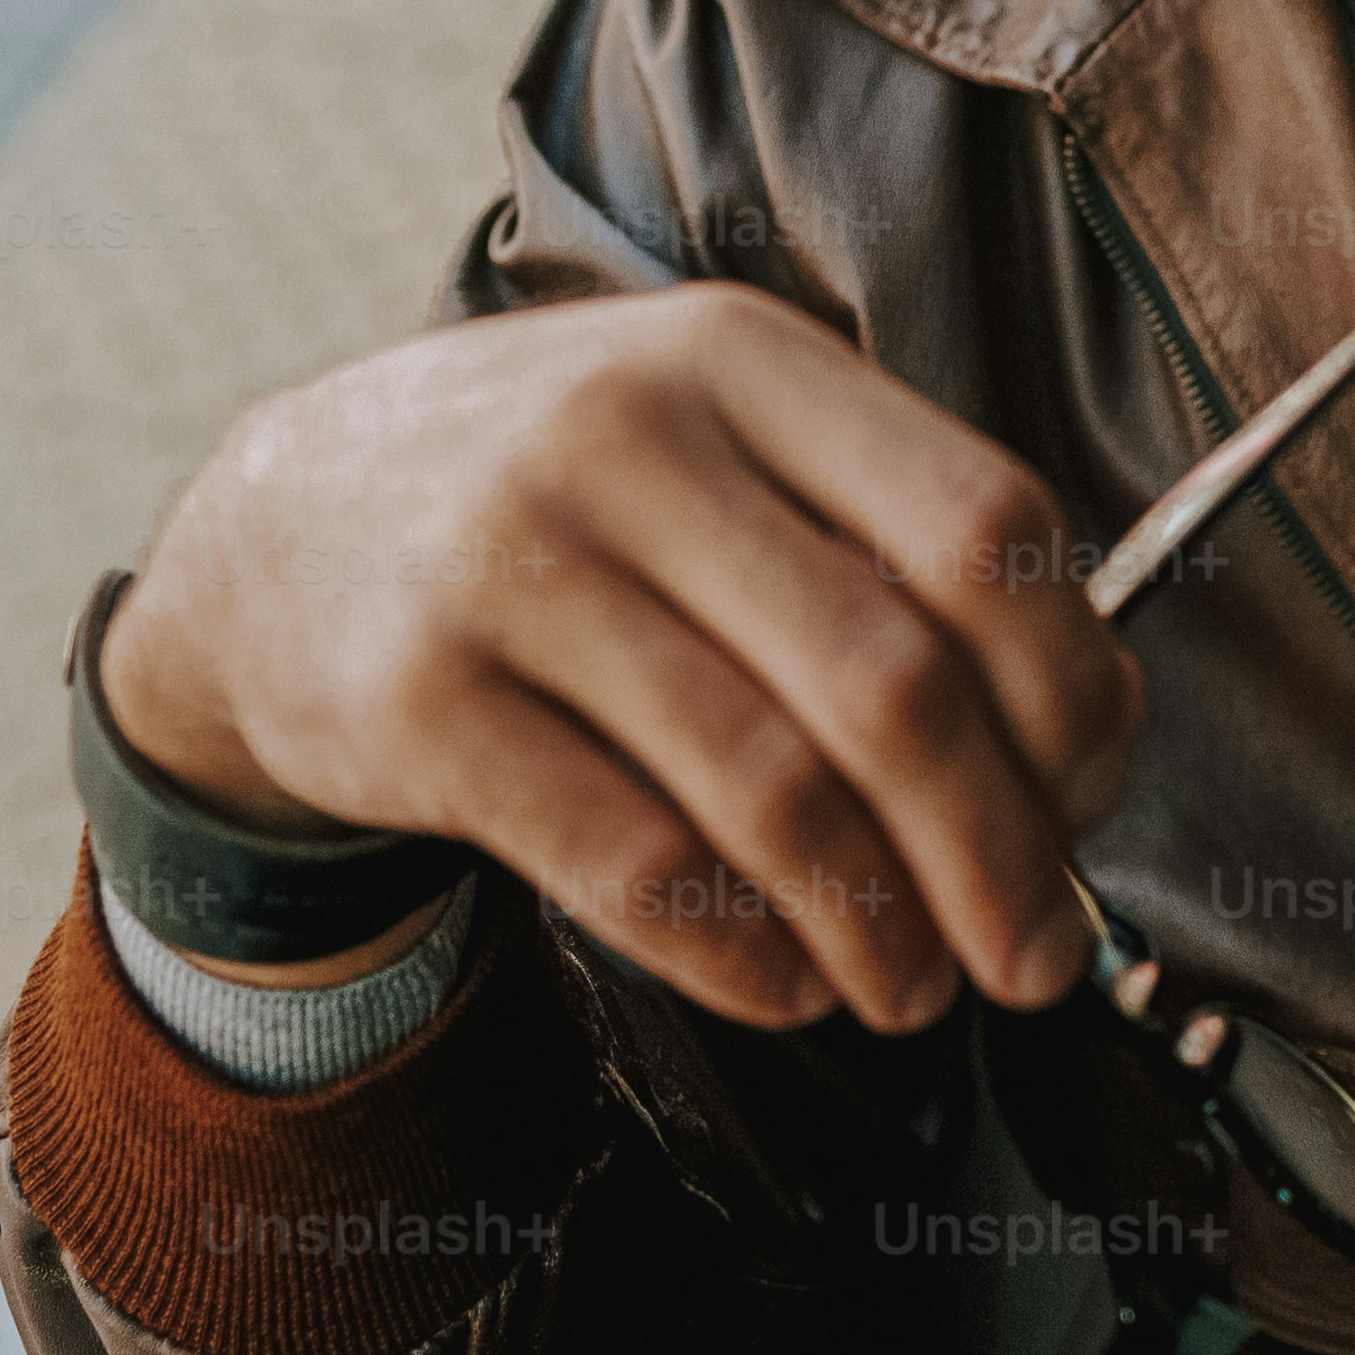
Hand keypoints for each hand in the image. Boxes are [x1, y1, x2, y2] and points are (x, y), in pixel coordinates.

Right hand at [101, 285, 1146, 1038]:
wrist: (266, 533)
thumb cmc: (548, 507)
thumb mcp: (709, 446)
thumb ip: (881, 549)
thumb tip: (1084, 743)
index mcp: (740, 363)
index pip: (981, 527)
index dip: (1070, 688)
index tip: (1089, 796)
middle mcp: (628, 438)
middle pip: (893, 683)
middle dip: (999, 854)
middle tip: (1036, 953)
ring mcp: (510, 565)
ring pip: (771, 792)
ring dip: (879, 930)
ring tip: (914, 991)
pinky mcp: (417, 702)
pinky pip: (634, 866)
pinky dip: (742, 955)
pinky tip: (783, 984)